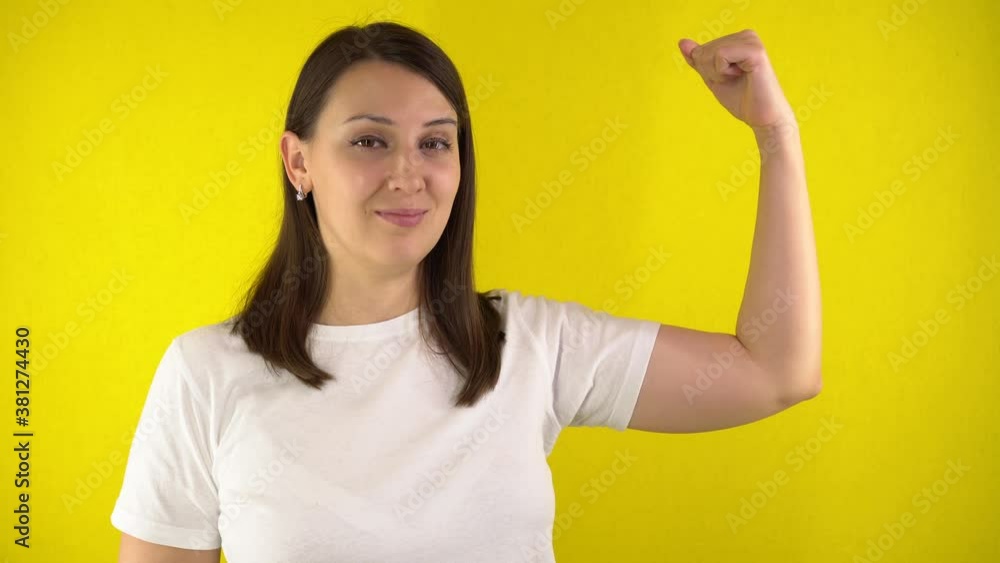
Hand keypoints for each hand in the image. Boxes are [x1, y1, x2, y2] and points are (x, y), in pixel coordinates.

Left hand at [678, 30, 795, 129]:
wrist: (763, 118)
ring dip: (718, 73)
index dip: (706, 71)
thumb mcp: (712, 77)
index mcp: (738, 39)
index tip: (728, 79)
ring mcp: (752, 41)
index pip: (701, 50)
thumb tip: (682, 42)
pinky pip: (720, 55)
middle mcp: (747, 35)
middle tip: (734, 81)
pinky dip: (723, 72)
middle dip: (711, 72)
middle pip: (704, 50)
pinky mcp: (755, 51)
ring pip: (710, 52)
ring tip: (739, 79)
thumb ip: (698, 60)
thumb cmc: (741, 99)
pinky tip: (743, 76)